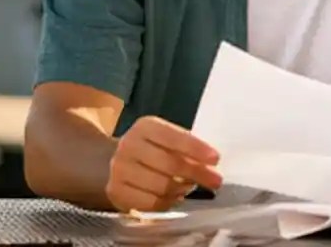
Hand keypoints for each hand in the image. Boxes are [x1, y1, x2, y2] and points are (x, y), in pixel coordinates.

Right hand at [106, 116, 223, 212]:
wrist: (114, 161)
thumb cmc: (152, 148)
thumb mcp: (166, 138)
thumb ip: (186, 147)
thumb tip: (210, 165)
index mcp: (145, 127)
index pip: (174, 137)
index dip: (197, 149)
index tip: (216, 159)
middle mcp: (129, 146)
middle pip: (170, 164)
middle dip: (197, 173)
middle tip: (216, 181)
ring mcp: (119, 170)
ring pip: (161, 186)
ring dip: (182, 189)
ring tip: (190, 187)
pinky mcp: (116, 192)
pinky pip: (150, 203)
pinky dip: (168, 202)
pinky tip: (174, 196)